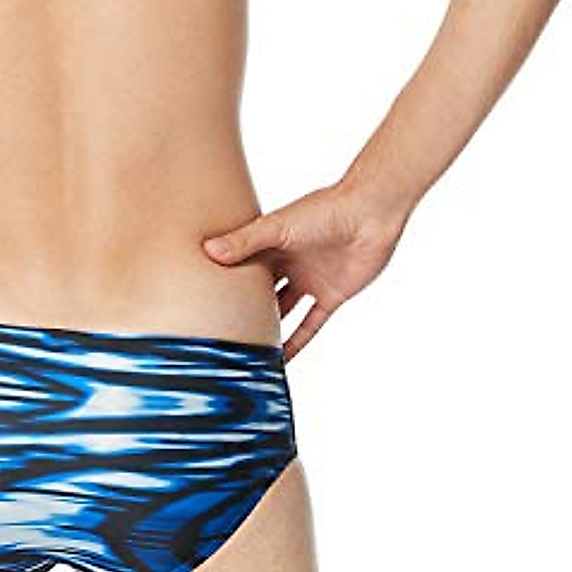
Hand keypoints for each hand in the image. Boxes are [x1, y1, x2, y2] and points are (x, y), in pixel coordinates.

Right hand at [203, 184, 405, 360]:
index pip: (242, 266)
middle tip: (217, 329)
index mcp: (272, 245)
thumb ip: (244, 242)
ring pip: (283, 311)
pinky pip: (311, 325)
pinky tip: (282, 360)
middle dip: (242, 308)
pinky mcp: (331, 296)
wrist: (371, 213)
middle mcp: (289, 264)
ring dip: (268, 328)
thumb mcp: (278, 227)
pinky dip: (298, 342)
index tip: (200, 297)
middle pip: (260, 292)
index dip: (224, 280)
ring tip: (245, 348)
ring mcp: (310, 281)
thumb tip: (208, 251)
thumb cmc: (326, 210)